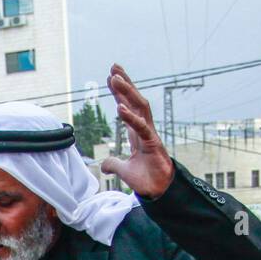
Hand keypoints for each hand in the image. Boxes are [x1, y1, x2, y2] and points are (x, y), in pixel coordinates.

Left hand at [101, 64, 174, 199]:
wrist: (158, 192)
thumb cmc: (146, 180)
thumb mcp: (124, 171)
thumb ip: (113, 164)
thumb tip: (102, 165)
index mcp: (137, 133)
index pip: (127, 108)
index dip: (119, 93)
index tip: (111, 78)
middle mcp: (144, 129)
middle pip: (134, 101)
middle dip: (125, 84)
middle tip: (114, 68)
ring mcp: (149, 134)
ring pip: (139, 107)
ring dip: (127, 92)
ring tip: (115, 78)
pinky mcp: (153, 143)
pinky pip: (141, 127)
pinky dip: (130, 117)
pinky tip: (120, 108)